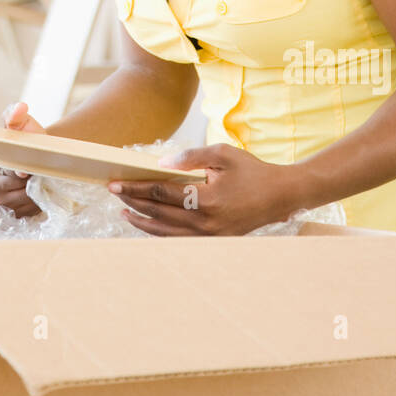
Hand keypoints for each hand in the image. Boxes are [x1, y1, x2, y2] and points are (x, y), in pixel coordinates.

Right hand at [0, 101, 45, 217]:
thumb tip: (19, 108)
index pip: (4, 170)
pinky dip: (35, 205)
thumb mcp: (24, 123)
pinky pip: (24, 212)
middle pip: (11, 189)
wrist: (41, 155)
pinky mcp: (11, 211)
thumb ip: (17, 114)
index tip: (30, 169)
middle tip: (41, 173)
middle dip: (29, 183)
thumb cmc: (30, 138)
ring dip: (34, 194)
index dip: (19, 171)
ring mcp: (0, 199)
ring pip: (18, 202)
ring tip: (43, 182)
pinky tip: (41, 193)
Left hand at [109, 143, 302, 236]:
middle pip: (158, 213)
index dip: (135, 188)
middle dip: (133, 203)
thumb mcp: (222, 154)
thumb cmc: (252, 171)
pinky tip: (150, 223)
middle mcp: (206, 223)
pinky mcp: (215, 241)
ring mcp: (211, 236)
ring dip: (143, 222)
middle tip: (114, 193)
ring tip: (125, 212)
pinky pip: (179, 240)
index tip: (115, 183)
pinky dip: (161, 232)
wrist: (281, 196)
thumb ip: (190, 157)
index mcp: (207, 199)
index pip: (161, 193)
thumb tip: (160, 163)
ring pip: (166, 232)